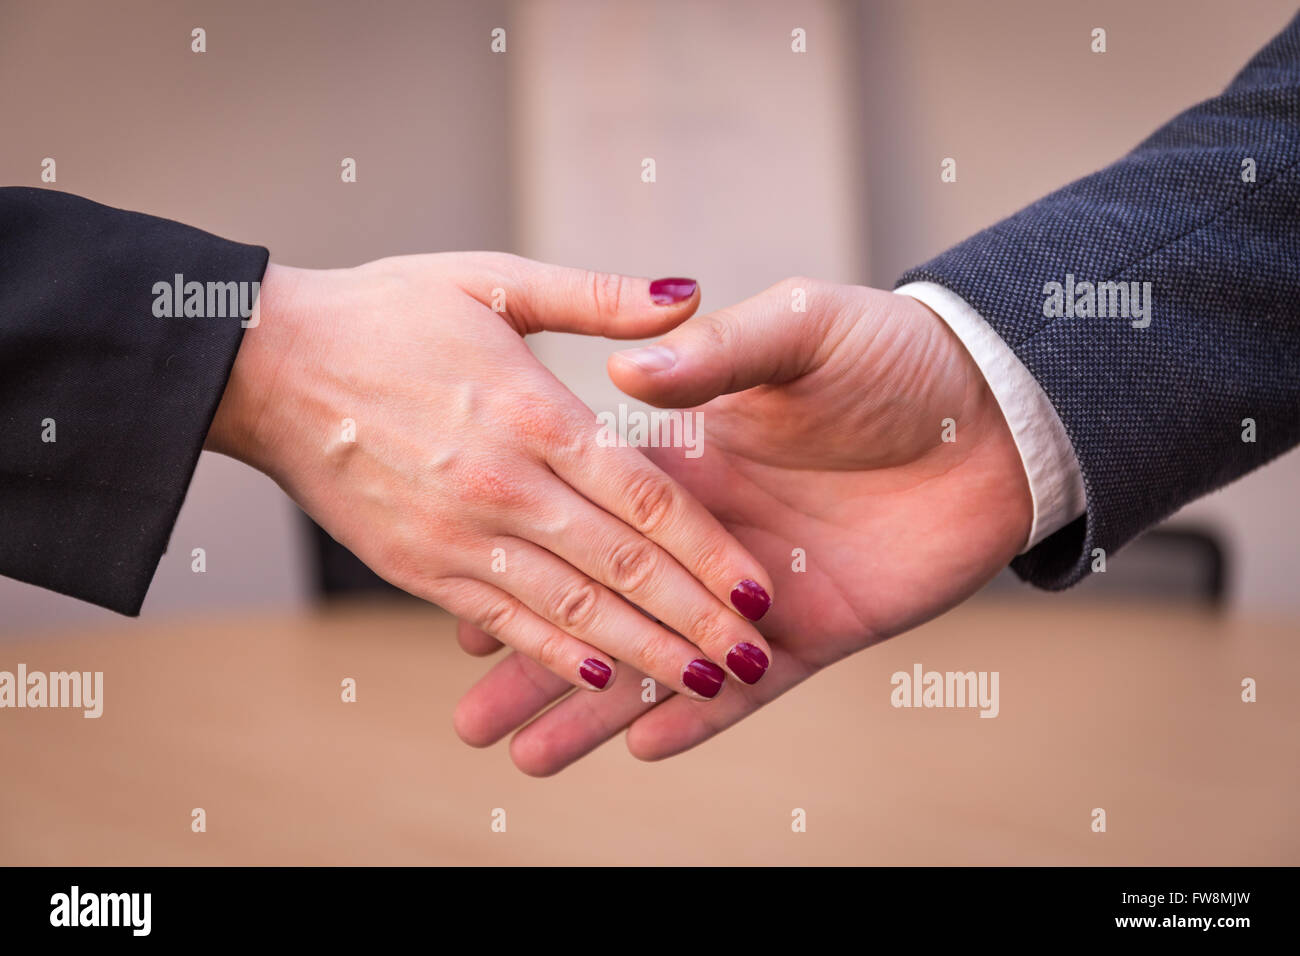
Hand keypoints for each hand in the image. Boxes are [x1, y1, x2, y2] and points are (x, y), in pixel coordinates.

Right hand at [205, 253, 775, 698]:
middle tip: (754, 655)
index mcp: (534, 412)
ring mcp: (457, 535)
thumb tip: (688, 293)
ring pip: (573, 610)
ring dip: (645, 651)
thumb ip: (598, 297)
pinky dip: (558, 656)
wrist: (264, 365)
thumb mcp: (493, 279)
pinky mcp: (418, 569)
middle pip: (623, 566)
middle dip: (697, 618)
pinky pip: (504, 621)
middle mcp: (503, 484)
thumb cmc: (385, 313)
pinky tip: (607, 681)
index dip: (712, 550)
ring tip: (706, 683)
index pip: (647, 498)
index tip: (761, 589)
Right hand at [453, 278, 1031, 773]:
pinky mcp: (819, 631)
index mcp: (689, 457)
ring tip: (523, 758)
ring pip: (664, 661)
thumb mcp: (798, 328)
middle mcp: (710, 532)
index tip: (466, 610)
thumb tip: (624, 369)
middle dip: (537, 664)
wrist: (997, 408)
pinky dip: (699, 721)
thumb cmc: (892, 353)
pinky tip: (640, 746)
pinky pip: (752, 689)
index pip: (590, 524)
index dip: (531, 569)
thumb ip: (719, 353)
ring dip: (597, 710)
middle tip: (469, 715)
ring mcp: (759, 591)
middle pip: (604, 606)